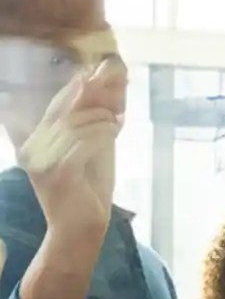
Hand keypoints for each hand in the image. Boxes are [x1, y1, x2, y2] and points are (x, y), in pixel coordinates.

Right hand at [22, 53, 126, 240]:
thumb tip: (104, 89)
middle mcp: (33, 150)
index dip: (76, 86)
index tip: (97, 68)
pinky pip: (83, 143)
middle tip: (113, 76)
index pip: (55, 107)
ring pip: (74, 125)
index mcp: (35, 142)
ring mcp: (43, 163)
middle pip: (62, 110)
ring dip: (101, 117)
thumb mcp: (92, 151)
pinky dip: (103, 132)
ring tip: (118, 119)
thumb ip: (93, 124)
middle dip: (90, 91)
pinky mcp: (59, 175)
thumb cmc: (88, 190)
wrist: (82, 229)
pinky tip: (115, 126)